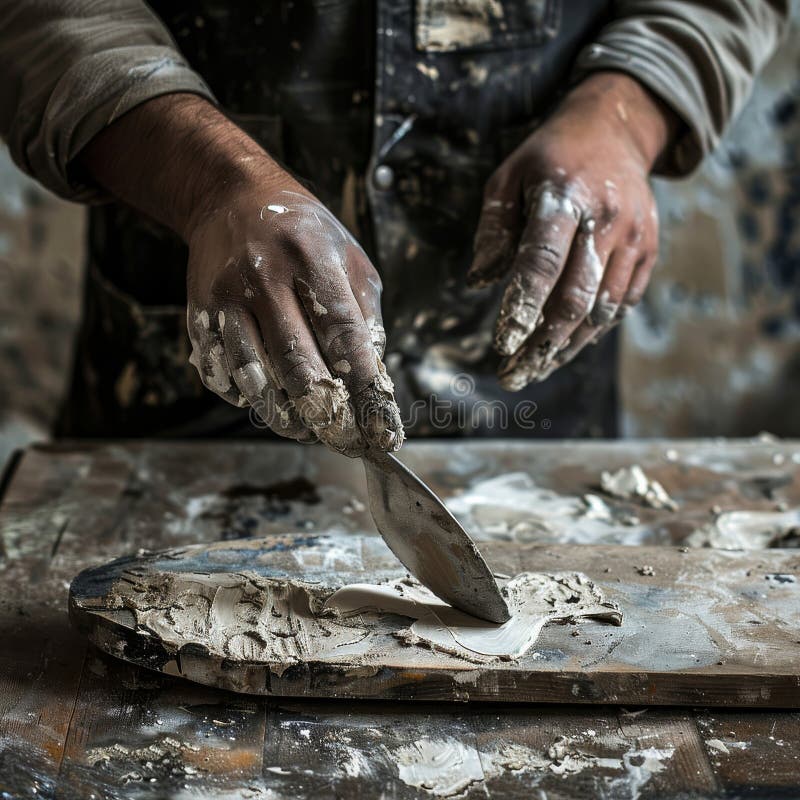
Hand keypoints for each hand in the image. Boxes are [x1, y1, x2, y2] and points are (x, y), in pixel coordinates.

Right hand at [186, 176, 402, 454]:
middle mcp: (265, 278)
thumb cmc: (306, 236)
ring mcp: (226, 297)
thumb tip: (374, 381)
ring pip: (253, 376)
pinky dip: (246, 397)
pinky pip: (221, 371)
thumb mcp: (350, 259)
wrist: (232, 199)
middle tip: (345, 441)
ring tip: (308, 431)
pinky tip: (268, 402)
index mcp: (312, 259)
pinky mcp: (199, 313)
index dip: (366, 389)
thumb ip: (365, 316)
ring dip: (284, 416)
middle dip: (325, 414)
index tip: (381, 429)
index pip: (345, 336)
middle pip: (296, 364)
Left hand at [468, 72, 674, 389]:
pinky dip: (594, 331)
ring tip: (534, 368)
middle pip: (574, 299)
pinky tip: (566, 346)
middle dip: (541, 344)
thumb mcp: (508, 177)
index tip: (502, 344)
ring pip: (601, 310)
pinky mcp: (649, 251)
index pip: (542, 263)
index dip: (521, 308)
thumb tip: (478, 283)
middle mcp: (605, 220)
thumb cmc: (549, 157)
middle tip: (512, 374)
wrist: (617, 130)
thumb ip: (493, 230)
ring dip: (566, 347)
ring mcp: (633, 238)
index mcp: (564, 197)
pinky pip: (622, 304)